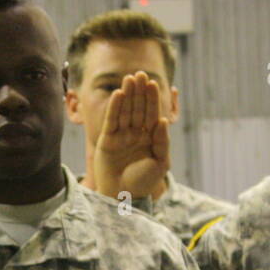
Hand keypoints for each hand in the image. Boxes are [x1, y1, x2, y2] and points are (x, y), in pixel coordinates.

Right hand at [92, 71, 170, 200]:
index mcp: (150, 137)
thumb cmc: (144, 182)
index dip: (152, 98)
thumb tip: (162, 120)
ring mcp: (121, 136)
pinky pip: (112, 120)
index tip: (151, 82)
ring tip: (128, 78)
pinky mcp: (107, 140)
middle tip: (139, 74)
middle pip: (138, 108)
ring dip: (127, 95)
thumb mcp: (160, 163)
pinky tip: (118, 94)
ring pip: (125, 111)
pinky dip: (115, 107)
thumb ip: (162, 141)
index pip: (152, 114)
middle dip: (139, 92)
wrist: (124, 196)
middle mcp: (136, 133)